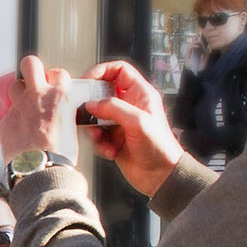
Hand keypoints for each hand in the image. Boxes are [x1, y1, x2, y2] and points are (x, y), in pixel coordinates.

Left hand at [0, 55, 73, 160]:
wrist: (39, 170)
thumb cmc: (58, 155)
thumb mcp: (72, 127)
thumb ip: (63, 112)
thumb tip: (60, 112)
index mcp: (59, 96)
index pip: (58, 72)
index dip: (55, 79)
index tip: (54, 85)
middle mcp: (37, 96)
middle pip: (30, 64)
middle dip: (32, 69)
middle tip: (34, 78)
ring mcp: (19, 107)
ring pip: (15, 86)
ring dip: (21, 92)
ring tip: (26, 105)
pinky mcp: (6, 121)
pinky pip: (9, 113)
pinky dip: (14, 119)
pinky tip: (20, 131)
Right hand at [79, 60, 184, 197]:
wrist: (160, 176)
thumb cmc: (159, 147)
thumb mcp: (137, 121)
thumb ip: (112, 108)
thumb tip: (91, 104)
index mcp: (140, 94)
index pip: (118, 71)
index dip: (101, 71)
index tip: (87, 81)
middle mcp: (129, 105)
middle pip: (102, 93)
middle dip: (92, 105)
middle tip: (85, 113)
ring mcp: (120, 122)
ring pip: (96, 116)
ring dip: (94, 129)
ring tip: (103, 140)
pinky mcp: (114, 138)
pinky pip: (97, 135)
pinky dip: (99, 144)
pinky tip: (111, 151)